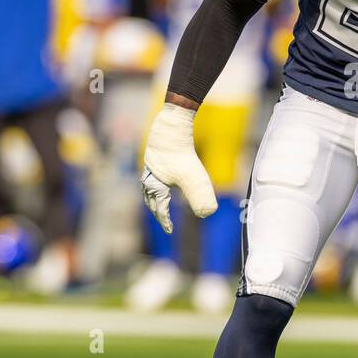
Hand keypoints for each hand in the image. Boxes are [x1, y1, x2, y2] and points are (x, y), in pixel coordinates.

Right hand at [141, 102, 216, 233]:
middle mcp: (150, 177)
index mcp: (156, 187)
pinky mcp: (157, 153)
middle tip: (163, 219)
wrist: (173, 126)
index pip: (160, 210)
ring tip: (160, 200)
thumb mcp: (194, 178)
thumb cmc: (181, 153)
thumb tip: (207, 214)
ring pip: (150, 185)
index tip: (171, 231)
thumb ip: (200, 197)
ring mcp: (152, 164)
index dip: (166, 221)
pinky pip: (155, 172)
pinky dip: (158, 179)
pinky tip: (166, 176)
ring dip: (155, 195)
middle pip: (150, 199)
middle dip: (156, 210)